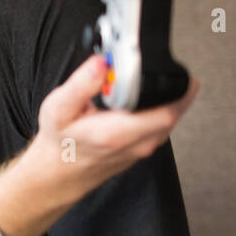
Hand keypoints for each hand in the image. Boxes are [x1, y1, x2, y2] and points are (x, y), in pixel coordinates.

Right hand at [0, 53, 198, 235]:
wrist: (58, 172)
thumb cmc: (59, 141)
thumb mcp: (57, 108)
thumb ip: (81, 85)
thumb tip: (101, 63)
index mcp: (118, 132)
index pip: (167, 111)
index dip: (177, 88)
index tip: (167, 67)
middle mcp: (137, 144)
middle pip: (175, 112)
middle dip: (173, 88)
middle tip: (158, 70)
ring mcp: (143, 149)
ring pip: (171, 119)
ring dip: (166, 99)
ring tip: (144, 85)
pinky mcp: (144, 149)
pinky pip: (162, 127)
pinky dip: (158, 110)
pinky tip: (137, 102)